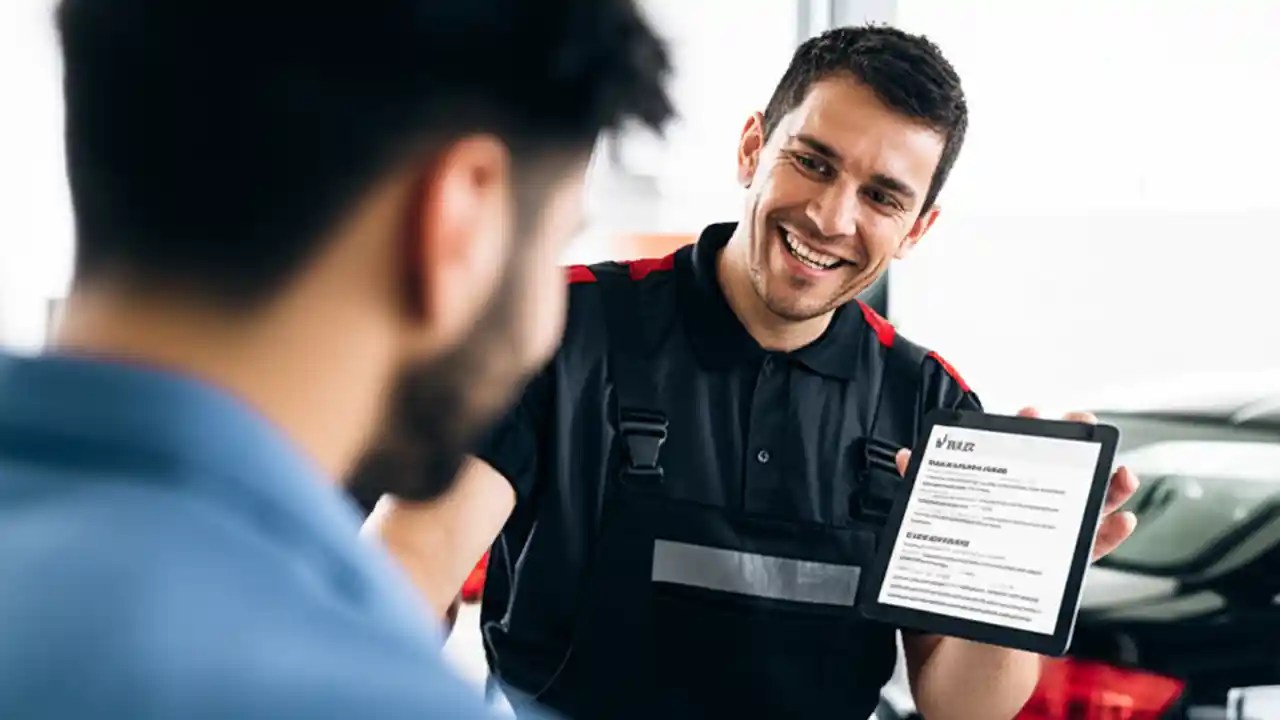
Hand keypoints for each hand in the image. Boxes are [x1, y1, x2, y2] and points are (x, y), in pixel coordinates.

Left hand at [894, 406, 1139, 561]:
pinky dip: (1110, 533)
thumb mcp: (937, 517)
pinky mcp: (1065, 565)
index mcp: (1004, 488)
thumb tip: (907, 458)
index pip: (1017, 453)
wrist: (965, 610)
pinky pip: (1091, 547)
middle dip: (1077, 446)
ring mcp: (1053, 533)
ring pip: (1087, 505)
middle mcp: (1033, 506)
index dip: (1027, 430)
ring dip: (1108, 485)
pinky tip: (1122, 521)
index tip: (1032, 414)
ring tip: (1120, 473)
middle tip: (1082, 425)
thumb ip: (925, 487)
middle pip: (1062, 472)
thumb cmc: (957, 555)